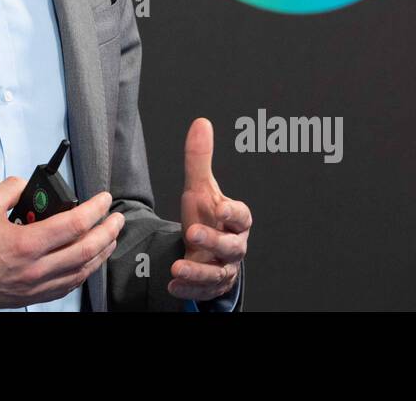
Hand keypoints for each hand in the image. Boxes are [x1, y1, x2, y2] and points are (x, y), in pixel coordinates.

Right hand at [0, 176, 123, 310]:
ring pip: (81, 273)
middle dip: (107, 233)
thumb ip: (12, 188)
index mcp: (24, 244)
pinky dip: (82, 273)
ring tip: (108, 239)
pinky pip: (66, 286)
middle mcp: (34, 269)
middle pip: (86, 251)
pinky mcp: (30, 297)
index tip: (103, 199)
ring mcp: (34, 286)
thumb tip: (28, 185)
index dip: (94, 210)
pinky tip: (86, 262)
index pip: (73, 225)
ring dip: (100, 254)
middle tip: (116, 219)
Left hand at [173, 117, 250, 300]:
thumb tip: (201, 123)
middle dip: (213, 241)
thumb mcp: (201, 188)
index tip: (221, 209)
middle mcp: (233, 246)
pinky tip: (173, 285)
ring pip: (217, 273)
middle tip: (193, 233)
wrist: (207, 250)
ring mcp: (223, 268)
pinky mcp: (210, 286)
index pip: (241, 216)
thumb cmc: (208, 216)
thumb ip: (199, 160)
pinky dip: (189, 290)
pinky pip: (203, 292)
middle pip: (230, 247)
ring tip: (177, 269)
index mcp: (236, 221)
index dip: (233, 213)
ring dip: (198, 272)